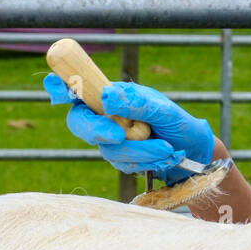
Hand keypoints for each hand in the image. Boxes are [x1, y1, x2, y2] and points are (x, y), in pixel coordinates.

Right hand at [44, 75, 214, 182]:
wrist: (195, 154)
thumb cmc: (180, 125)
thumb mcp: (164, 111)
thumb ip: (136, 104)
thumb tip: (106, 97)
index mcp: (114, 95)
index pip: (81, 89)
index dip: (62, 87)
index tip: (55, 85)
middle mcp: (107, 115)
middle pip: (80, 122)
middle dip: (98, 131)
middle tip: (119, 136)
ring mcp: (111, 138)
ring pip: (106, 148)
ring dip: (139, 151)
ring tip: (166, 148)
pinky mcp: (119, 158)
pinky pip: (121, 164)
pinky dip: (144, 161)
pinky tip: (162, 156)